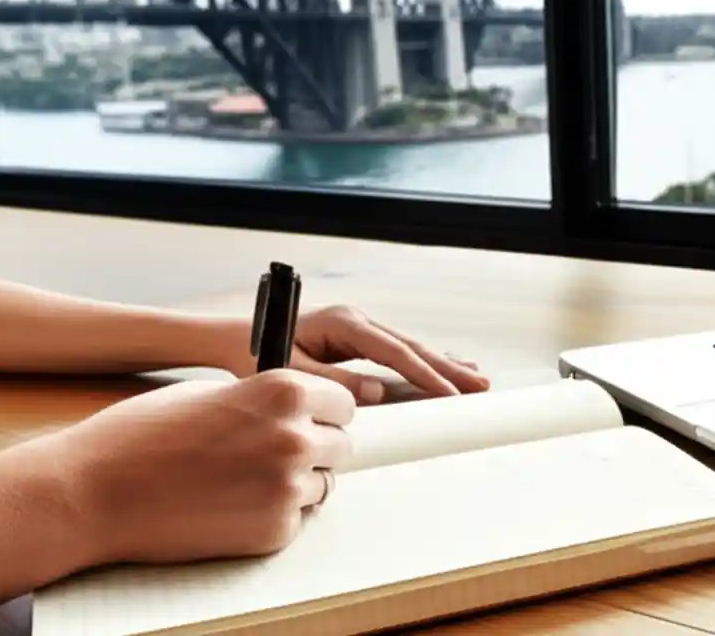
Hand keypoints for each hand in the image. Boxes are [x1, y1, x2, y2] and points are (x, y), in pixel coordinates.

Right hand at [55, 370, 353, 564]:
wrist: (95, 492)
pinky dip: (272, 515)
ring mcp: (287, 488)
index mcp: (284, 392)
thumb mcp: (212, 393)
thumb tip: (299, 409)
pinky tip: (230, 506)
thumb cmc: (142, 436)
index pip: (344, 403)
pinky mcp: (274, 531)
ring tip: (243, 481)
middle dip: (316, 449)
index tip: (312, 421)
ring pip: (323, 484)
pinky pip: (295, 519)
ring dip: (297, 483)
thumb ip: (265, 399)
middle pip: (342, 445)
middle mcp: (295, 438)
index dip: (325, 413)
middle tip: (272, 455)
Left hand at [223, 306, 488, 403]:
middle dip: (448, 368)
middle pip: (411, 347)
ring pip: (408, 348)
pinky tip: (444, 366)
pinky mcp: (356, 337)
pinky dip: (423, 362)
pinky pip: (396, 352)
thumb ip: (333, 382)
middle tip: (482, 385)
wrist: (231, 338)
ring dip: (443, 364)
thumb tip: (376, 392)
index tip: (452, 394)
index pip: (394, 353)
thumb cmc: (254, 354)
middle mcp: (356, 320)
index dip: (426, 375)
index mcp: (343, 324)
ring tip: (477, 377)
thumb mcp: (290, 371)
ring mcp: (358, 327)